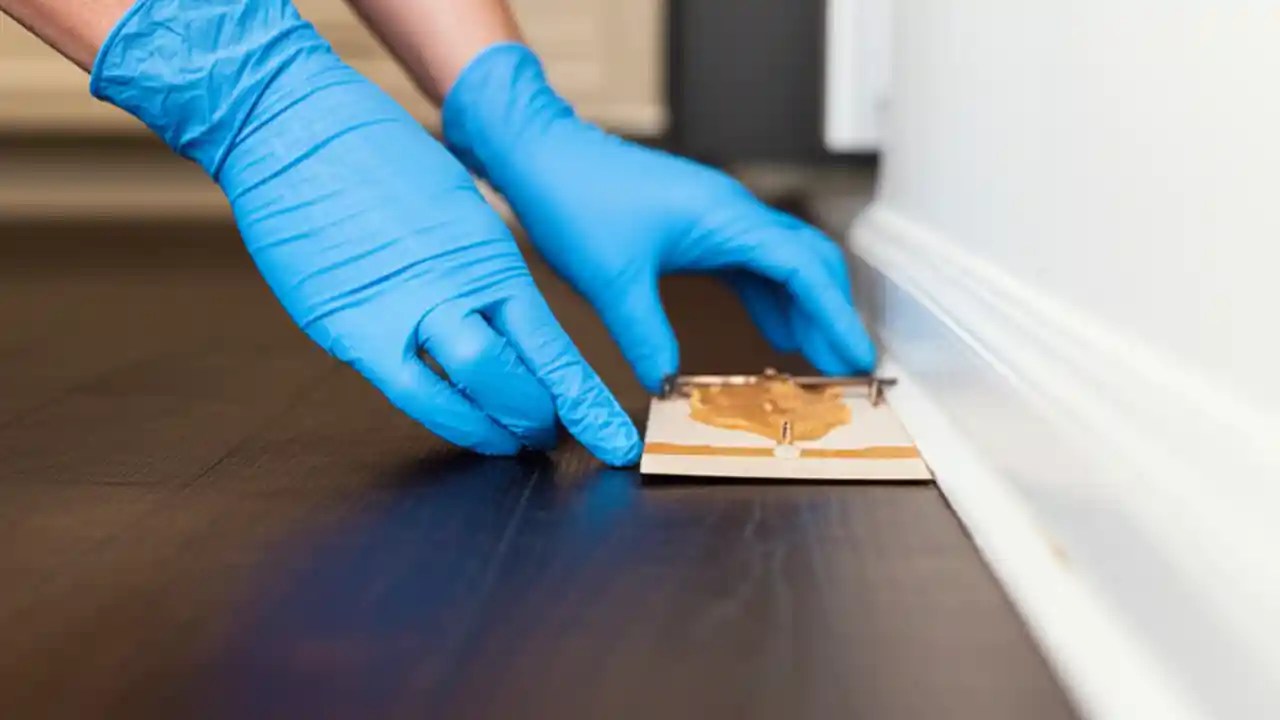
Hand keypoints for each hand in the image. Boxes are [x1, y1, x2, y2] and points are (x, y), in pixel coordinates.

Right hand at [90, 1, 639, 464]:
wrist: (291, 123)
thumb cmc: (370, 151)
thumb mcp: (451, 204)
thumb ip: (473, 263)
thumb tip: (490, 308)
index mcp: (488, 257)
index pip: (551, 347)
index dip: (583, 399)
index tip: (612, 436)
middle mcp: (454, 290)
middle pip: (517, 379)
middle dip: (541, 417)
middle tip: (552, 434)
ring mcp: (399, 314)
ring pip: (468, 393)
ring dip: (497, 428)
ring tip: (516, 443)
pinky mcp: (347, 328)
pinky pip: (406, 392)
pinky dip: (444, 418)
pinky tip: (468, 432)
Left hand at [443, 43, 876, 392]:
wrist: (541, 154)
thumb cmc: (575, 197)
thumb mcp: (611, 281)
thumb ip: (646, 337)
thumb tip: (669, 384)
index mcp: (726, 219)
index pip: (803, 270)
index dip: (836, 316)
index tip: (859, 356)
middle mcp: (732, 214)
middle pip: (808, 263)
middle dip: (832, 314)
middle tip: (846, 366)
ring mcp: (717, 218)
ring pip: (782, 265)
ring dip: (804, 309)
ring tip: (819, 359)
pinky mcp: (698, 226)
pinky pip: (750, 266)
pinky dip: (769, 300)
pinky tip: (773, 332)